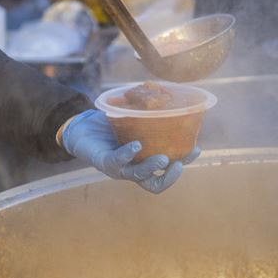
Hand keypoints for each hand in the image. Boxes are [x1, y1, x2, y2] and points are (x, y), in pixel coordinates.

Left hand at [59, 109, 198, 193]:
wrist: (81, 129)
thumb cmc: (109, 126)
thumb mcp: (133, 120)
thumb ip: (150, 114)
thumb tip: (171, 94)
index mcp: (143, 163)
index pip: (167, 170)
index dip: (183, 163)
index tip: (196, 149)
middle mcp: (132, 170)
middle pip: (154, 184)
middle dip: (170, 177)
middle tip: (179, 164)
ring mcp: (118, 169)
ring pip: (138, 177)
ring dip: (152, 168)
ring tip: (162, 158)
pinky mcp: (103, 162)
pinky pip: (118, 161)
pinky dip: (128, 154)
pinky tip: (136, 145)